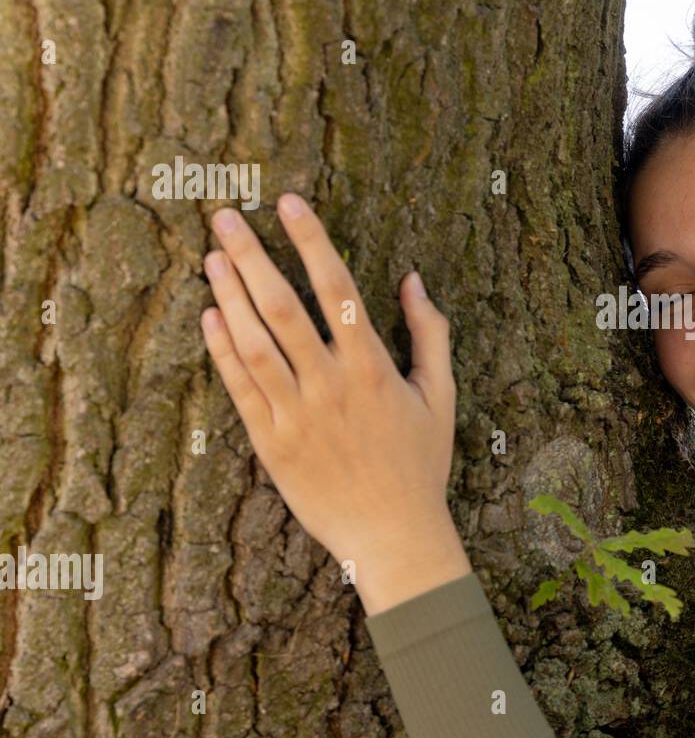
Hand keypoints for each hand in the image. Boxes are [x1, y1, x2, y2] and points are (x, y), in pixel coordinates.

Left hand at [199, 193, 470, 613]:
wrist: (392, 535)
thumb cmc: (421, 465)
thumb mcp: (441, 397)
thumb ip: (430, 334)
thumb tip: (414, 281)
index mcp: (373, 367)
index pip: (336, 288)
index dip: (310, 240)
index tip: (288, 203)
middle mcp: (330, 385)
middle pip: (282, 306)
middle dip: (251, 255)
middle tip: (224, 217)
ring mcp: (296, 414)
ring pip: (254, 342)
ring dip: (230, 294)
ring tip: (212, 256)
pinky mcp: (271, 443)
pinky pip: (240, 388)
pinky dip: (222, 350)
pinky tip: (210, 315)